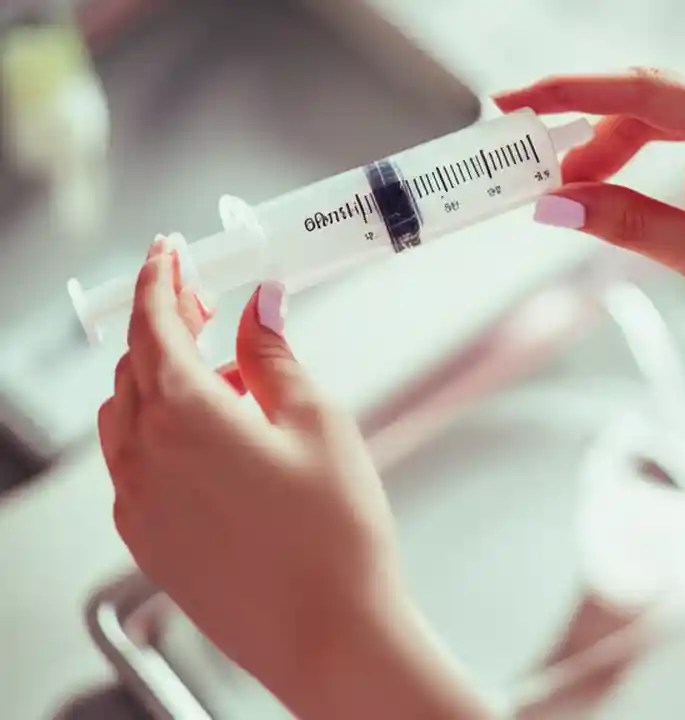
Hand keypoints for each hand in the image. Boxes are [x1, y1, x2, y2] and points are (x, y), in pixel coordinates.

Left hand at [98, 237, 488, 718]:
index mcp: (185, 415)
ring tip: (231, 386)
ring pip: (127, 416)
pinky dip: (159, 434)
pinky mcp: (149, 540)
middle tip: (208, 307)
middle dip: (165, 326)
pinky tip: (217, 445)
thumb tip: (259, 306)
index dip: (159, 279)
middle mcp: (144, 457)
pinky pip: (132, 466)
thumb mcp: (318, 421)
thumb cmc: (335, 535)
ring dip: (162, 382)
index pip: (153, 323)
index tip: (167, 253)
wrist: (329, 634)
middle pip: (134, 366)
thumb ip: (276, 354)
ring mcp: (139, 504)